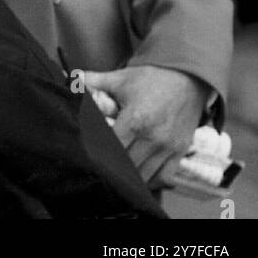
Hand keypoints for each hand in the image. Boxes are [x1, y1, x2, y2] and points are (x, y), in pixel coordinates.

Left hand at [82, 65, 208, 185]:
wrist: (187, 78)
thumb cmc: (151, 78)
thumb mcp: (119, 78)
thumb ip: (92, 81)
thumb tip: (70, 80)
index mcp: (135, 120)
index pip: (111, 148)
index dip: (98, 153)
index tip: (90, 152)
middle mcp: (153, 138)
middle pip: (126, 166)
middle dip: (112, 166)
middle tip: (101, 162)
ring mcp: (168, 147)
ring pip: (144, 176)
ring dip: (130, 175)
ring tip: (118, 169)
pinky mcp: (180, 151)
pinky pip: (165, 177)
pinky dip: (151, 179)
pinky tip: (139, 173)